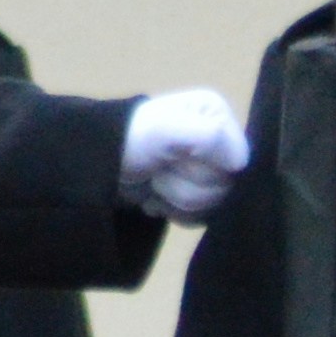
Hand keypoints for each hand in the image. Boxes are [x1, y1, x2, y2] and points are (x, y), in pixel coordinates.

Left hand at [120, 89, 250, 220]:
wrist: (95, 163)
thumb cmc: (132, 139)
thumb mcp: (168, 128)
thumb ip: (209, 137)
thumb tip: (240, 165)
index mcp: (219, 118)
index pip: (239, 163)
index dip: (207, 169)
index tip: (176, 158)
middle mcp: (220, 142)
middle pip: (225, 189)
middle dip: (184, 186)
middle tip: (159, 170)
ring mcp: (208, 171)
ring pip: (212, 207)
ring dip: (174, 199)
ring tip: (153, 182)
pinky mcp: (196, 195)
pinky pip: (201, 218)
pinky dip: (174, 211)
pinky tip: (156, 198)